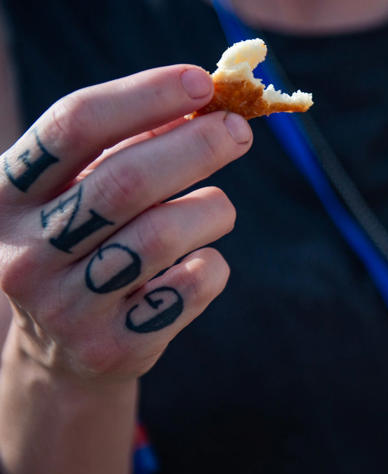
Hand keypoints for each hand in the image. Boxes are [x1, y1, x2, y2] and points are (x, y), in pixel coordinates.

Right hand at [0, 65, 251, 382]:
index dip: (145, 96)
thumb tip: (207, 104)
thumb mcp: (84, 191)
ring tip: (220, 208)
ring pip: (161, 236)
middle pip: (124, 182)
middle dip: (195, 148)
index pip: (75, 126)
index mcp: (7, 193)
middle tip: (238, 131)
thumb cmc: (85, 246)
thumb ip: (134, 146)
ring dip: (212, 209)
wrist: (63, 350)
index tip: (203, 82)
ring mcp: (65, 306)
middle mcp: (24, 251)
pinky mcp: (113, 345)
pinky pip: (188, 289)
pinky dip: (213, 264)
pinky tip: (204, 260)